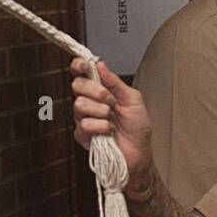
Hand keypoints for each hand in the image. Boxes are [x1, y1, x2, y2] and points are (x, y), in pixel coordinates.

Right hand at [70, 58, 152, 175]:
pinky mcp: (82, 135)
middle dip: (97, 91)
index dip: (79, 65)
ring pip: (79, 104)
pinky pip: (84, 124)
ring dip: (102, 111)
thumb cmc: (137, 127)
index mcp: (100, 89)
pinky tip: (108, 131)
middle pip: (77, 85)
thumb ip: (115, 82)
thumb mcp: (133, 99)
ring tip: (112, 119)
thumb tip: (101, 65)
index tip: (86, 65)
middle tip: (111, 101)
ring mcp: (84, 118)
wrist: (139, 151)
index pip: (81, 72)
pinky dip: (101, 127)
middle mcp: (89, 101)